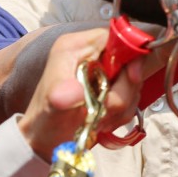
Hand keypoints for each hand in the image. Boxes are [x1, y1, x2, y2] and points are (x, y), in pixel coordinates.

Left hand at [17, 29, 145, 158]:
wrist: (46, 140)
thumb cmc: (44, 119)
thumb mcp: (52, 103)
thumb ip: (64, 93)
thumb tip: (77, 92)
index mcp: (76, 47)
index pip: (116, 37)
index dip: (129, 55)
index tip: (131, 78)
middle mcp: (91, 55)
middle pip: (129, 62)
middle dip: (124, 90)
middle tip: (107, 108)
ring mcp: (103, 72)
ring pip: (133, 83)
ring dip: (122, 106)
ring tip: (100, 119)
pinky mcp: (111, 88)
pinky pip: (132, 98)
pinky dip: (121, 114)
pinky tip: (104, 121)